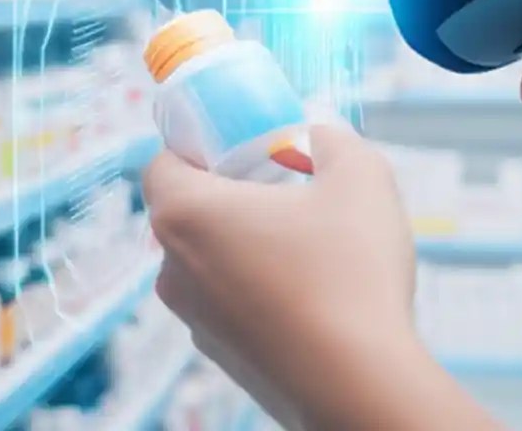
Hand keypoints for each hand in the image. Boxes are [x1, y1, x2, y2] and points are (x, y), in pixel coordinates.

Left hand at [142, 124, 500, 429]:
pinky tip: (314, 295)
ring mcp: (194, 322)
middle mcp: (173, 271)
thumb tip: (319, 134)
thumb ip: (334, 139)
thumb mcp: (360, 177)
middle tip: (288, 187)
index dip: (199, 145)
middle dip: (232, 193)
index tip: (246, 145)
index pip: (162, 163)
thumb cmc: (351, 275)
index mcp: (186, 216)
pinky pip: (232, 305)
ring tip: (310, 246)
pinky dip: (260, 292)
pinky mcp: (223, 359)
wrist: (359, 388)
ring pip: (210, 263)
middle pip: (187, 213)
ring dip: (247, 246)